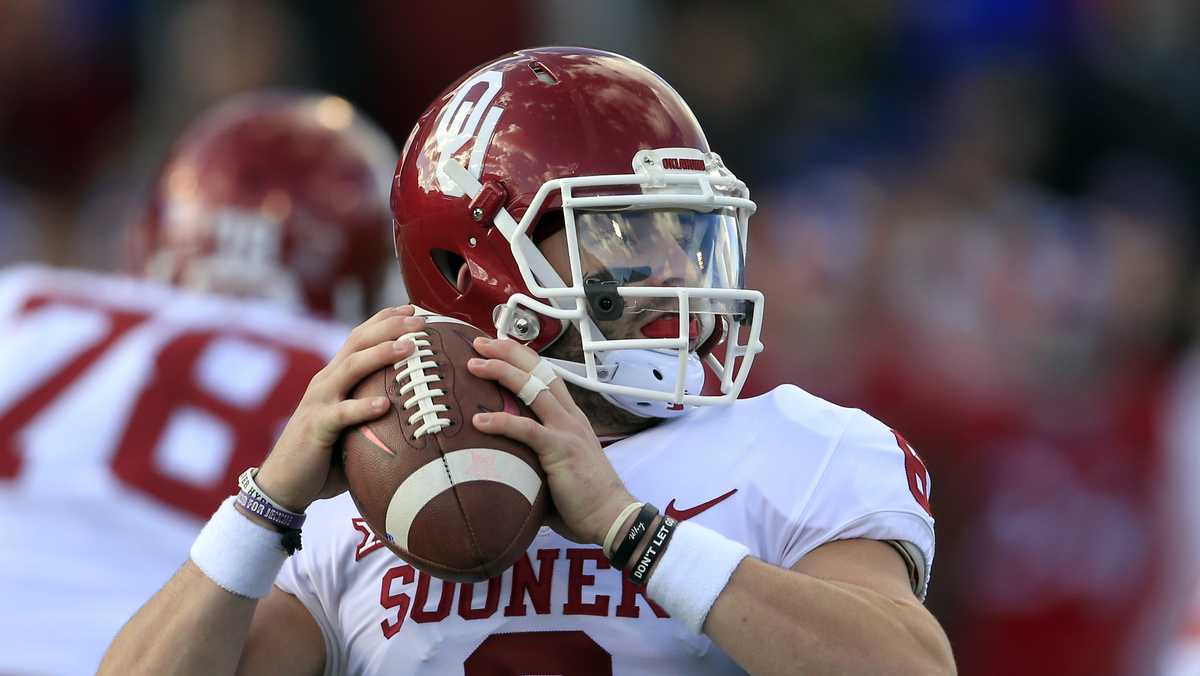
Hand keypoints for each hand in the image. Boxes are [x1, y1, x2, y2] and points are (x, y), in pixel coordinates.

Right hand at [254, 307, 425, 511]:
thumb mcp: (354, 426)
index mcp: (335, 377)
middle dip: (390, 327)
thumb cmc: (327, 456)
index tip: (413, 308)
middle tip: (420, 320)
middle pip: (358, 342)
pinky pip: (342, 414)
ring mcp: (319, 402)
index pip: (360, 337)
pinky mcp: (316, 428)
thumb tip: (422, 413)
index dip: (385, 320)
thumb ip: (377, 412)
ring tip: (409, 348)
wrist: (285, 484)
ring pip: (351, 368)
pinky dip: (362, 407)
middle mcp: (326, 382)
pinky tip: (383, 405)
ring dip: (381, 354)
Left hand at [467, 337, 636, 545]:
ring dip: (502, 372)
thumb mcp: (557, 467)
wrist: (611, 518)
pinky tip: (478, 420)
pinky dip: (501, 421)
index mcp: (571, 417)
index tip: (496, 348)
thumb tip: (499, 461)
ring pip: (533, 388)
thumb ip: (532, 456)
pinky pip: (527, 429)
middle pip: (539, 371)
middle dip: (508, 352)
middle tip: (479, 342)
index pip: (546, 375)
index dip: (521, 357)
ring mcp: (566, 430)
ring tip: (474, 366)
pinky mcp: (560, 450)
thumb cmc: (583, 500)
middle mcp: (570, 416)